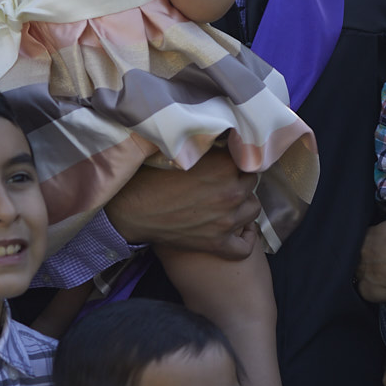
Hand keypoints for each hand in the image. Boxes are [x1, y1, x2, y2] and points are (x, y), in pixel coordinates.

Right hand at [103, 148, 259, 258]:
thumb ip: (207, 147)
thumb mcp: (181, 151)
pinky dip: (245, 239)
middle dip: (240, 181)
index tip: (226, 163)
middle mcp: (231, 192)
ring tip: (230, 202)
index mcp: (224, 165)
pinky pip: (245, 246)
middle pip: (251, 183)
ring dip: (244, 205)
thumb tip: (223, 139)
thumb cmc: (150, 176)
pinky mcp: (217, 243)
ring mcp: (226, 220)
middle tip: (223, 182)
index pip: (247, 159)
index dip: (235, 160)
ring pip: (254, 210)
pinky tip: (239, 230)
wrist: (131, 208)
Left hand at [356, 217, 385, 303]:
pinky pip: (364, 290)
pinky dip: (371, 290)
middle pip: (358, 254)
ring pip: (359, 272)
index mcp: (368, 235)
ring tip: (382, 274)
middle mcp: (360, 253)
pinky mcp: (365, 290)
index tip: (381, 244)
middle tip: (382, 260)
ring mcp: (361, 272)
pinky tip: (381, 289)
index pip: (364, 236)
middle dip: (366, 256)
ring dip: (367, 272)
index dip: (373, 241)